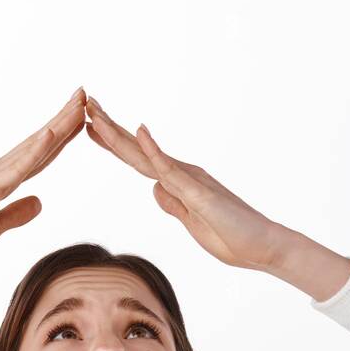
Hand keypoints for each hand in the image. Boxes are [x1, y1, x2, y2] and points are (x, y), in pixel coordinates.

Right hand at [0, 87, 87, 273]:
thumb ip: (15, 214)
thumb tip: (40, 202)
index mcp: (0, 181)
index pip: (39, 157)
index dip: (61, 137)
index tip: (82, 118)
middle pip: (39, 143)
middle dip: (65, 120)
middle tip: (86, 94)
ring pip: (32, 148)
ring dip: (57, 125)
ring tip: (79, 103)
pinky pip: (15, 169)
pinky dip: (34, 151)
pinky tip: (51, 134)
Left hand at [84, 96, 284, 271]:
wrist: (265, 247)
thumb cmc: (233, 238)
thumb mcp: (192, 223)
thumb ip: (174, 204)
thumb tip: (155, 190)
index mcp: (179, 183)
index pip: (138, 160)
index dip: (113, 144)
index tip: (90, 128)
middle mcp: (183, 174)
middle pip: (137, 150)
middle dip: (108, 128)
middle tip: (84, 104)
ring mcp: (190, 180)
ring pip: (146, 154)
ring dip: (119, 133)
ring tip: (95, 113)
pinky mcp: (199, 192)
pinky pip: (171, 168)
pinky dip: (153, 150)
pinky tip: (138, 132)